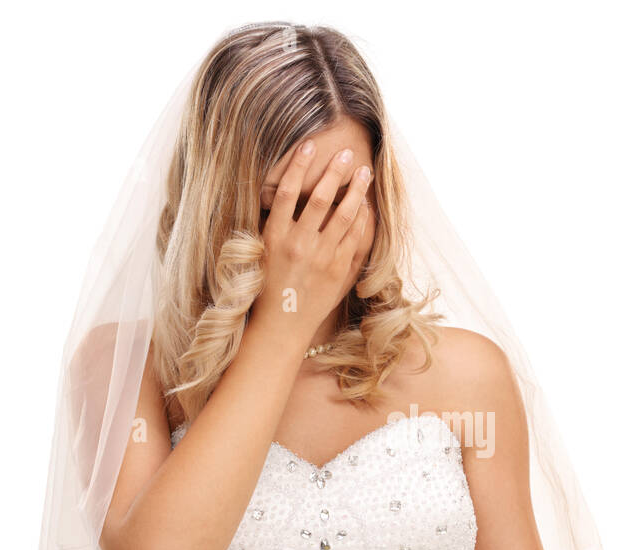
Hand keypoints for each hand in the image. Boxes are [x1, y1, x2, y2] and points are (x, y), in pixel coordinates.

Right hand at [251, 142, 375, 332]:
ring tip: (363, 173)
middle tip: (345, 153)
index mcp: (275, 236)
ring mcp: (320, 257)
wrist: (281, 325)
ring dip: (356, 191)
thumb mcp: (263, 252)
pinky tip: (365, 206)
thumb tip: (289, 193)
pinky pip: (354, 238)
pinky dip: (362, 219)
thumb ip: (277, 225)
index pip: (287, 192)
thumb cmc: (268, 287)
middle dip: (334, 172)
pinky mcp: (338, 271)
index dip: (298, 165)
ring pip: (343, 215)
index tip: (309, 145)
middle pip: (320, 198)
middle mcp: (298, 244)